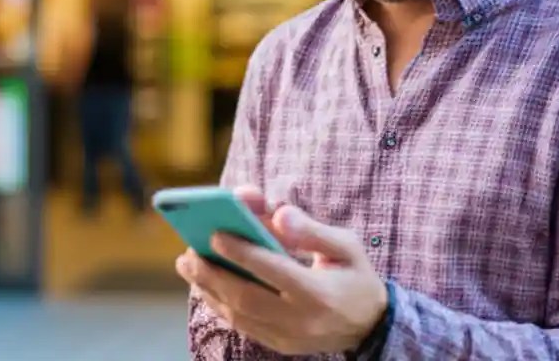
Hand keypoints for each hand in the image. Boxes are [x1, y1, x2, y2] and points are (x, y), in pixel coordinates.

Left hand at [176, 189, 387, 355]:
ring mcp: (288, 337)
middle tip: (188, 252)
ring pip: (239, 315)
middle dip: (213, 274)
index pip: (275, 271)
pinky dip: (220, 304)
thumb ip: (312, 230)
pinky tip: (204, 284)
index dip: (243, 253)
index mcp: (320, 293)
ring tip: (188, 265)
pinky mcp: (279, 344)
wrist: (370, 325)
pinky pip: (242, 325)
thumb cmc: (354, 275)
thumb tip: (278, 213)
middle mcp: (302, 320)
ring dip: (209, 289)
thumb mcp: (347, 246)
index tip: (215, 234)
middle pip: (248, 298)